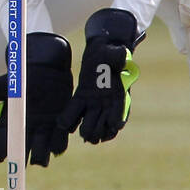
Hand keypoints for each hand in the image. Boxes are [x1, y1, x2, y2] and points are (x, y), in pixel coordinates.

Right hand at [0, 32, 73, 165]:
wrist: (47, 68)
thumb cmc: (25, 75)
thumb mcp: (8, 83)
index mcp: (9, 123)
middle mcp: (25, 131)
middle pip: (20, 156)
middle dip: (21, 159)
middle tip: (24, 152)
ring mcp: (42, 131)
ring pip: (40, 155)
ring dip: (41, 156)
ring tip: (43, 147)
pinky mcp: (58, 128)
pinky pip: (59, 145)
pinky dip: (58, 145)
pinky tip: (57, 134)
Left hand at [57, 8, 143, 143]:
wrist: (102, 51)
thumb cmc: (111, 52)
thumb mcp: (116, 52)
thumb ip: (119, 55)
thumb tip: (122, 52)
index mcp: (119, 91)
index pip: (120, 107)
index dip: (118, 116)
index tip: (116, 126)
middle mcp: (108, 100)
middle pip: (105, 119)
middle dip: (100, 129)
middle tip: (95, 138)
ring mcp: (95, 100)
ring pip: (92, 119)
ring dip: (89, 129)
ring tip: (85, 137)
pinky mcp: (81, 97)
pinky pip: (77, 110)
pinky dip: (73, 119)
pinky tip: (67, 127)